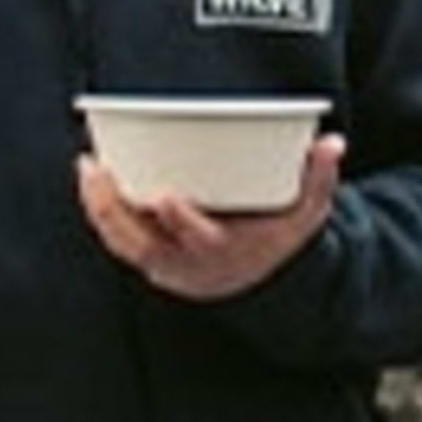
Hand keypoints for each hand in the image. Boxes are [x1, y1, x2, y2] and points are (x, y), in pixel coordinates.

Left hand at [78, 132, 342, 295]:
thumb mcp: (307, 213)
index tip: (166, 196)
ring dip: (100, 207)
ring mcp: (163, 263)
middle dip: (115, 212)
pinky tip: (91, 177)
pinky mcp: (148, 255)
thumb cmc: (279, 236)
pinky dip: (101, 211)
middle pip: (141, 244)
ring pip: (122, 242)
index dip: (181, 221)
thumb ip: (319, 179)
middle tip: (99, 170)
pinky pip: (117, 238)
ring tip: (89, 166)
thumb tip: (332, 143)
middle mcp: (186, 264)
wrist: (259, 278)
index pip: (199, 240)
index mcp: (224, 252)